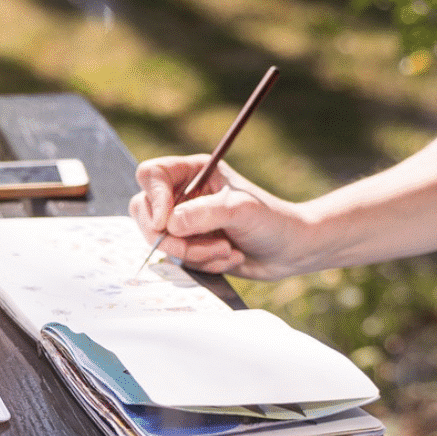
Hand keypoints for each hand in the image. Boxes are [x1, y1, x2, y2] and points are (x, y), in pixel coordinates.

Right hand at [129, 155, 314, 279]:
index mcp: (193, 171)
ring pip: (162, 242)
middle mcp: (184, 195)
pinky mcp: (190, 247)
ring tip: (227, 251)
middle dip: (173, 238)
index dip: (153, 198)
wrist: (291, 251)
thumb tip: (168, 224)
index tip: (164, 223)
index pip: (151, 174)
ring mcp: (185, 222)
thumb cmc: (272, 221)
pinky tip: (228, 258)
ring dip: (194, 254)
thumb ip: (205, 213)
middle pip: (145, 212)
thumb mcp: (241, 210)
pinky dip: (202, 264)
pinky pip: (177, 260)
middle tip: (203, 248)